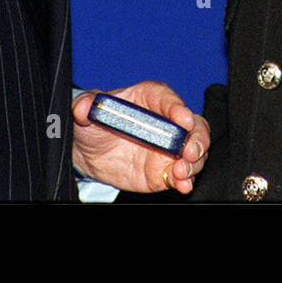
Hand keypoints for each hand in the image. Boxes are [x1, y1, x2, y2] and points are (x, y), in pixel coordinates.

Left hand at [72, 81, 209, 193]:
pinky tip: (182, 184)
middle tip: (188, 152)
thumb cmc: (95, 121)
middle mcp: (166, 121)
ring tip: (181, 172)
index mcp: (150, 98)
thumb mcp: (86, 108)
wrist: (89, 150)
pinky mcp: (165, 169)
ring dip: (194, 162)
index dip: (178, 107)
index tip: (182, 120)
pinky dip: (186, 180)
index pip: (168, 98)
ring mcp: (168, 147)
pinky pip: (182, 175)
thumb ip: (85, 105)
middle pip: (193, 124)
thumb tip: (84, 108)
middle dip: (197, 138)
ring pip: (194, 150)